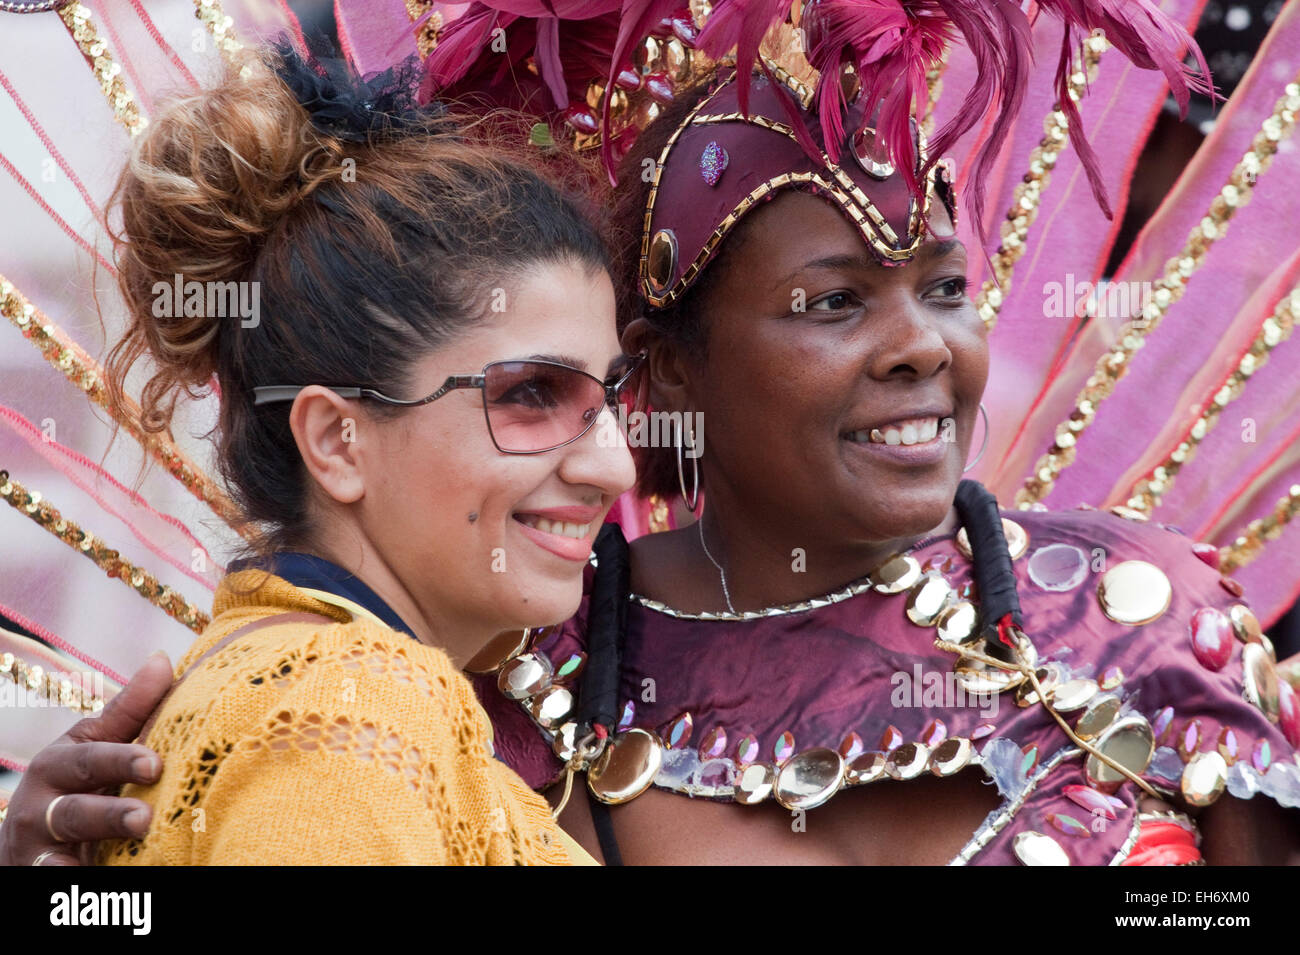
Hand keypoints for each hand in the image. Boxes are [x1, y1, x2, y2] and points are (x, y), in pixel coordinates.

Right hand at [0, 651, 171, 865]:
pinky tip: (86, 879)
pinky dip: (70, 880)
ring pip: (62, 852)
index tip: (155, 763)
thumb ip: (129, 711)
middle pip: (74, 810)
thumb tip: (162, 659)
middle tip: (146, 816)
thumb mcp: (94, 746)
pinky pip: (52, 881)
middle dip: (109, 812)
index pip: (91, 760)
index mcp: (59, 765)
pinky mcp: (40, 877)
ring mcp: (38, 848)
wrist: (27, 844)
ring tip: (136, 839)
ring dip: (97, 847)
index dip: (120, 760)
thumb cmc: (76, 783)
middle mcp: (40, 806)